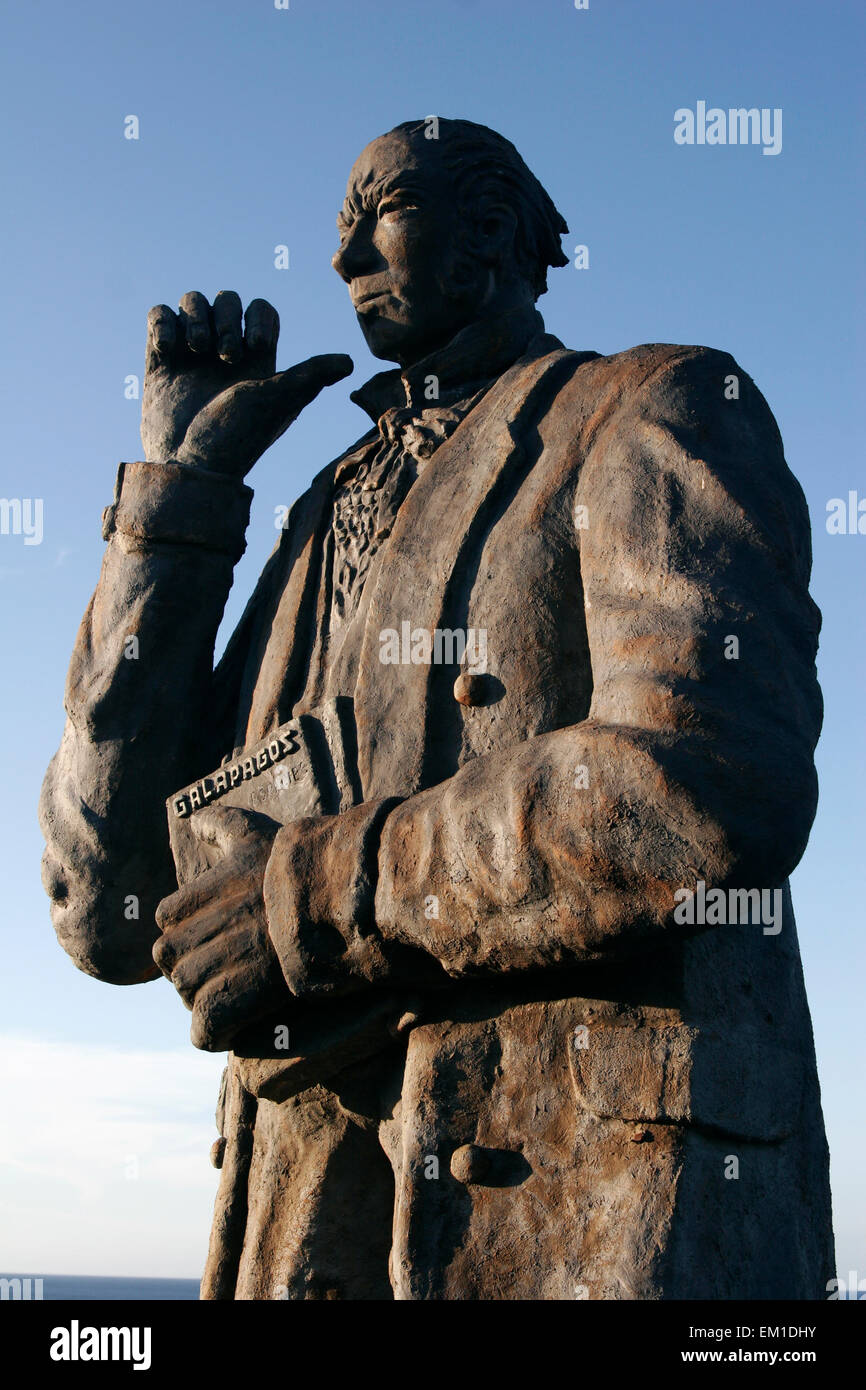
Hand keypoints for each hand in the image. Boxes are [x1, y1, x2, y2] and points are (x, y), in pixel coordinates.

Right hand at [141, 290, 352, 476]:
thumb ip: (311, 375)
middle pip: (226, 299)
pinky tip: (169, 350)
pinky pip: (159, 316)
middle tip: (225, 357)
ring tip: (196, 351)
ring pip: (192, 302)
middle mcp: (224, 352)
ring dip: (194, 317)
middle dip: (226, 317)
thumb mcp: (277, 401)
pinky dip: (163, 323)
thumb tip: (350, 360)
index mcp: (257, 360)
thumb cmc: (239, 439)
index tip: (258, 346)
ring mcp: (191, 354)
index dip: (259, 316)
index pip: (261, 310)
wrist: (189, 466)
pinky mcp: (160, 360)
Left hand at [153, 807, 288, 1050]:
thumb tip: (193, 820)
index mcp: (202, 894)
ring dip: (203, 996)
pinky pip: (203, 1030)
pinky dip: (213, 1033)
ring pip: (185, 991)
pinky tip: (235, 1023)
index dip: (187, 927)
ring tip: (233, 992)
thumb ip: (221, 824)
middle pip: (168, 957)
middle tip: (224, 965)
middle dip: (190, 962)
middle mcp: (203, 929)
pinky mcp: (234, 1003)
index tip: (214, 931)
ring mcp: (216, 967)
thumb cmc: (299, 871)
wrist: (341, 906)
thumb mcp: (257, 835)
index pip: (165, 917)